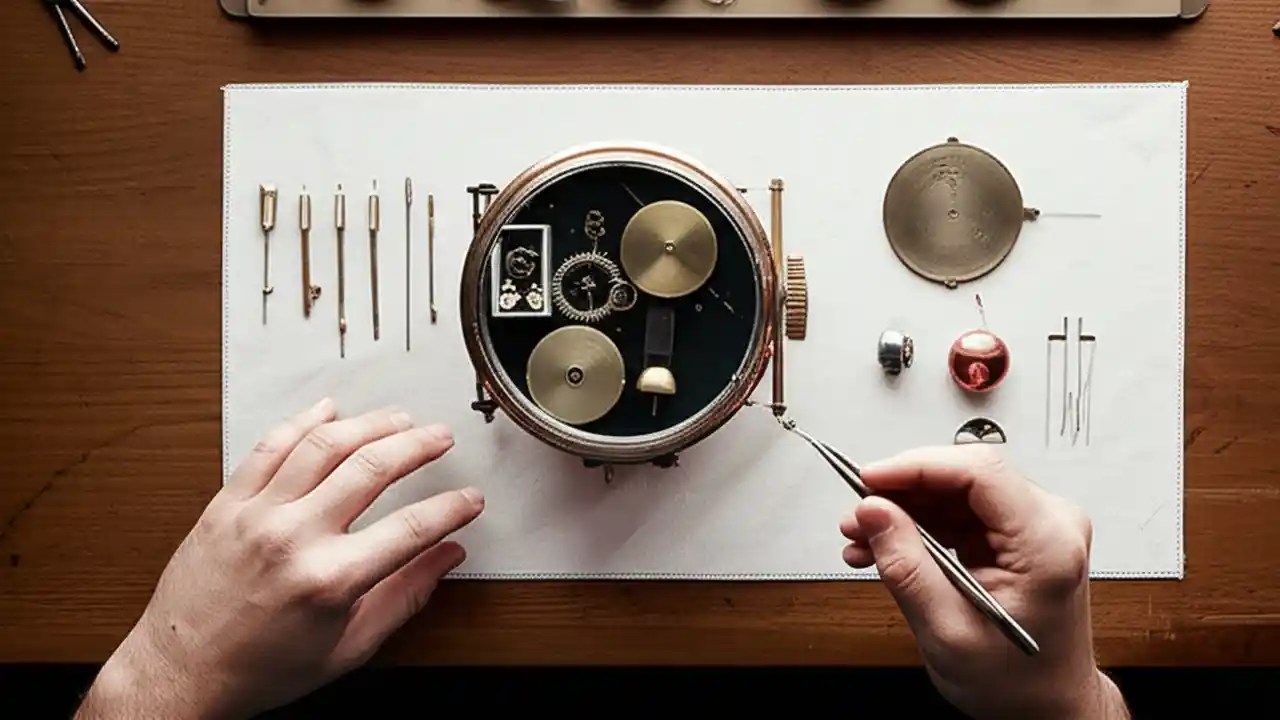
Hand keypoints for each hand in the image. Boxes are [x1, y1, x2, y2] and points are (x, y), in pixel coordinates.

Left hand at [76, 398, 484, 719]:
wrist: (183, 672)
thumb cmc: (261, 668)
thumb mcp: (348, 647)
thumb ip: (405, 597)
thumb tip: (446, 559)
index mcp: (330, 581)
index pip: (411, 528)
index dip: (452, 508)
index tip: (469, 499)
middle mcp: (293, 539)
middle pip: (372, 468)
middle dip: (418, 446)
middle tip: (440, 438)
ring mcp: (257, 515)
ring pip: (323, 446)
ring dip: (369, 424)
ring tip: (397, 419)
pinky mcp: (227, 503)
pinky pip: (269, 446)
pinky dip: (303, 423)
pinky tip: (328, 412)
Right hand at [839, 445, 1127, 719]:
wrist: (1046, 705)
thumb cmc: (1017, 681)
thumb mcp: (947, 630)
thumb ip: (906, 567)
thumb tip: (873, 511)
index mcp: (1047, 544)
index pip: (979, 472)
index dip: (917, 466)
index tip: (870, 479)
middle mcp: (1051, 523)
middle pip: (964, 475)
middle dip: (902, 491)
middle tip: (858, 515)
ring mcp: (1035, 524)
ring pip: (955, 490)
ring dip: (904, 508)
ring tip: (864, 537)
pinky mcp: (1016, 532)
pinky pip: (959, 510)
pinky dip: (920, 523)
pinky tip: (886, 544)